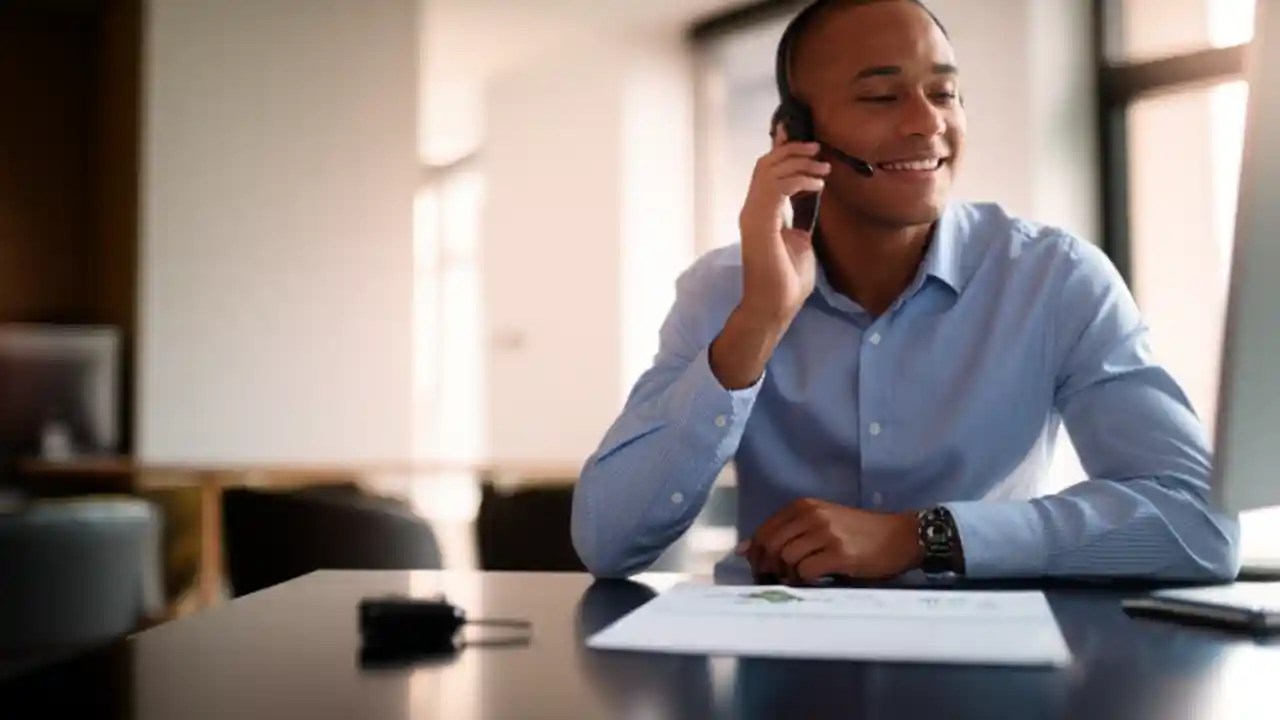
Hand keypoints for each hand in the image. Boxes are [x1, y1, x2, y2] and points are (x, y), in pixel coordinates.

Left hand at [736, 499, 923, 583]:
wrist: (900, 536)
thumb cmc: (859, 532)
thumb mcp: (822, 523)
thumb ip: (786, 533)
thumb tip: (744, 549)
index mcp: (804, 506)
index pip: (764, 531)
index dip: (756, 554)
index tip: (760, 568)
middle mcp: (812, 516)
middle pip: (770, 545)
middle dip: (766, 567)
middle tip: (774, 579)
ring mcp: (826, 534)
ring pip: (786, 558)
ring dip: (786, 575)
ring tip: (797, 579)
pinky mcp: (840, 554)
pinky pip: (806, 571)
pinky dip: (804, 580)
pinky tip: (813, 581)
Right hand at [737, 124, 827, 326]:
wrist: (776, 305)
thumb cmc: (787, 279)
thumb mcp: (801, 240)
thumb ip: (802, 218)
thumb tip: (812, 198)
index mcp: (760, 212)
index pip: (766, 172)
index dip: (781, 149)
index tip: (802, 136)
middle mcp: (752, 209)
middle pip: (766, 164)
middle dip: (792, 150)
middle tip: (817, 148)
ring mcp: (753, 215)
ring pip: (769, 171)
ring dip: (798, 163)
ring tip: (822, 168)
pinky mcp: (760, 223)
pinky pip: (777, 188)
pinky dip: (799, 180)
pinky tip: (818, 185)